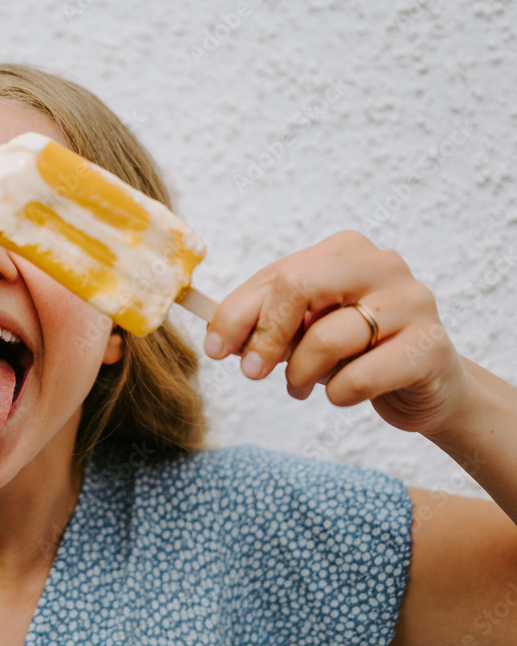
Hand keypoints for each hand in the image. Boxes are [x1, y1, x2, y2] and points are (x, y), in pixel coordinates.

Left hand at [204, 230, 468, 436]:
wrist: (429, 385)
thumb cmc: (358, 352)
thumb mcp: (308, 329)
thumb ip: (270, 323)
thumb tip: (218, 335)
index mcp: (345, 251)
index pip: (276, 276)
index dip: (235, 315)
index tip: (215, 349)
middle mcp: (381, 265)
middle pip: (297, 287)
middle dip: (264, 336)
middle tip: (251, 372)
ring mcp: (411, 302)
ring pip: (326, 338)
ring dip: (300, 373)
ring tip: (301, 387)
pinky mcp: (429, 346)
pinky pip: (360, 376)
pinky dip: (338, 393)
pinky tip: (341, 394)